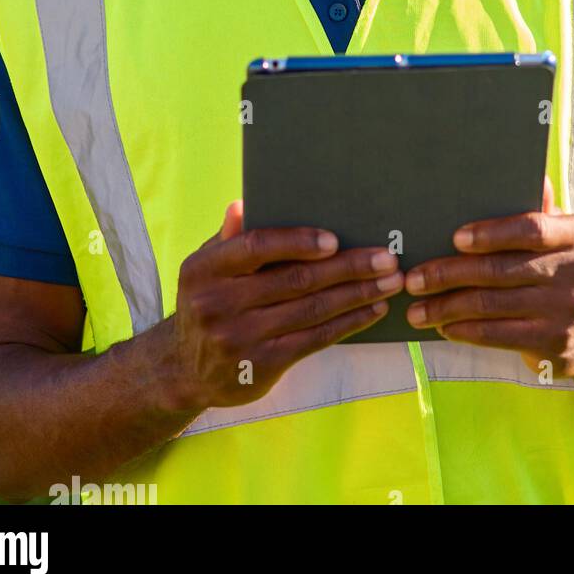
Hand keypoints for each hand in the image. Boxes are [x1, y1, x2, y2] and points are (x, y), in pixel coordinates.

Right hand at [165, 200, 403, 410]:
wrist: (183, 369)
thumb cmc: (209, 299)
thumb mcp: (207, 266)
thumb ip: (231, 238)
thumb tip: (243, 204)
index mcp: (205, 269)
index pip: (256, 248)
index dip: (297, 242)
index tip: (335, 239)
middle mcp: (219, 304)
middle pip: (295, 281)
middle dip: (348, 268)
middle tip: (387, 258)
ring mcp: (239, 339)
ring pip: (312, 311)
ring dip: (358, 294)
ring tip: (390, 282)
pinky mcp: (261, 367)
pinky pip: (314, 339)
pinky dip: (348, 323)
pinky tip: (372, 310)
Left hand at [403, 178, 573, 377]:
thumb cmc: (564, 271)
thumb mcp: (563, 237)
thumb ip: (542, 209)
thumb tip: (525, 169)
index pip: (532, 228)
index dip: (491, 233)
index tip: (455, 238)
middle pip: (501, 270)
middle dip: (450, 274)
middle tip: (414, 279)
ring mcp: (568, 311)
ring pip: (492, 305)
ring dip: (447, 307)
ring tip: (417, 309)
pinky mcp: (555, 344)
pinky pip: (498, 336)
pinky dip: (465, 331)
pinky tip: (444, 327)